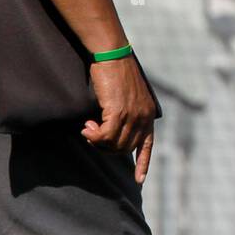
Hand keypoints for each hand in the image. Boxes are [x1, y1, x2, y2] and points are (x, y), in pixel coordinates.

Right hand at [83, 56, 155, 183]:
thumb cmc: (115, 72)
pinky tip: (86, 127)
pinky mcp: (119, 112)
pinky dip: (93, 136)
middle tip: (92, 133)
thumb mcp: (126, 96)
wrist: (112, 54)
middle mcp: (144, 117)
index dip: (143, 164)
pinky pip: (105, 136)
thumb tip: (112, 135)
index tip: (139, 180)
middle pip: (124, 148)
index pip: (148, 145)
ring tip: (88, 127)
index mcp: (148, 114)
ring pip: (114, 144)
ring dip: (97, 140)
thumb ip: (125, 114)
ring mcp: (133, 115)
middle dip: (106, 147)